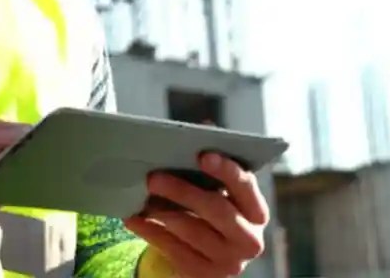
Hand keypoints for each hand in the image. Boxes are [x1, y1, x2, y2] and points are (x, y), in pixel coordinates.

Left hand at [125, 153, 268, 277]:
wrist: (207, 260)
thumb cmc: (211, 213)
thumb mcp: (217, 191)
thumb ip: (213, 161)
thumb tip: (204, 126)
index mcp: (257, 212)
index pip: (245, 185)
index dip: (226, 170)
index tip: (202, 154)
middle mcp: (249, 239)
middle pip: (215, 209)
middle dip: (183, 190)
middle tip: (153, 177)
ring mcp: (228, 262)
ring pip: (190, 229)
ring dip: (162, 210)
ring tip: (142, 194)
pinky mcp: (203, 275)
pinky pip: (172, 249)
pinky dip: (150, 231)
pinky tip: (132, 217)